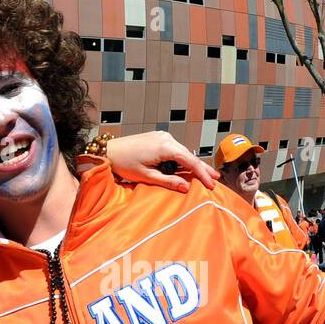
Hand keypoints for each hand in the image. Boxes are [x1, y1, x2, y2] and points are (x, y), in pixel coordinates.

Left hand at [104, 131, 218, 191]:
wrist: (108, 151)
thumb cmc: (124, 164)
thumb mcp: (146, 176)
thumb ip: (168, 181)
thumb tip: (186, 187)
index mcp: (165, 146)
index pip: (190, 161)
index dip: (202, 174)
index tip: (211, 185)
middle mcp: (166, 138)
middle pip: (189, 155)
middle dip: (202, 168)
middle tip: (216, 179)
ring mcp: (162, 136)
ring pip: (183, 152)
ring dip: (193, 163)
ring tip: (207, 174)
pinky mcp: (157, 137)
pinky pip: (175, 149)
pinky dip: (183, 158)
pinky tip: (189, 167)